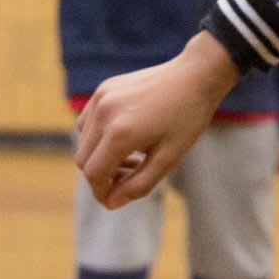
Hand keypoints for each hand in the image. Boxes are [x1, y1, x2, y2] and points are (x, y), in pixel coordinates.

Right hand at [74, 34, 238, 208]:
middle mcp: (104, 114)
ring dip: (99, 156)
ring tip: (131, 158)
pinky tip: (125, 137)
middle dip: (101, 176)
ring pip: (83, 141)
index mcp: (121, 133)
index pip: (94, 174)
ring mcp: (101, 98)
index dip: (102, 193)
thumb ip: (139, 184)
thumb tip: (112, 203)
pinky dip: (98, 136)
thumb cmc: (187, 118)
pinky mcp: (103, 89)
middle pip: (83, 160)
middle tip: (129, 178)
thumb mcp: (169, 158)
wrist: (195, 76)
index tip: (115, 200)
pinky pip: (88, 121)